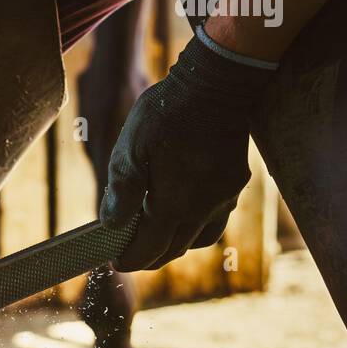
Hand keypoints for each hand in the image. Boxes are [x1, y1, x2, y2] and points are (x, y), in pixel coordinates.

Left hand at [100, 30, 274, 270]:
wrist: (215, 85)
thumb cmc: (165, 114)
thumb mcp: (130, 150)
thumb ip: (121, 192)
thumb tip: (111, 226)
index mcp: (175, 204)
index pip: (150, 249)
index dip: (129, 260)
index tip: (114, 262)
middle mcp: (204, 209)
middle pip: (174, 249)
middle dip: (149, 257)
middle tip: (127, 254)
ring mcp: (224, 198)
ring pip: (199, 239)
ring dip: (173, 244)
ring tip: (152, 236)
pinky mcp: (235, 184)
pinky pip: (215, 219)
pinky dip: (195, 227)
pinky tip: (181, 212)